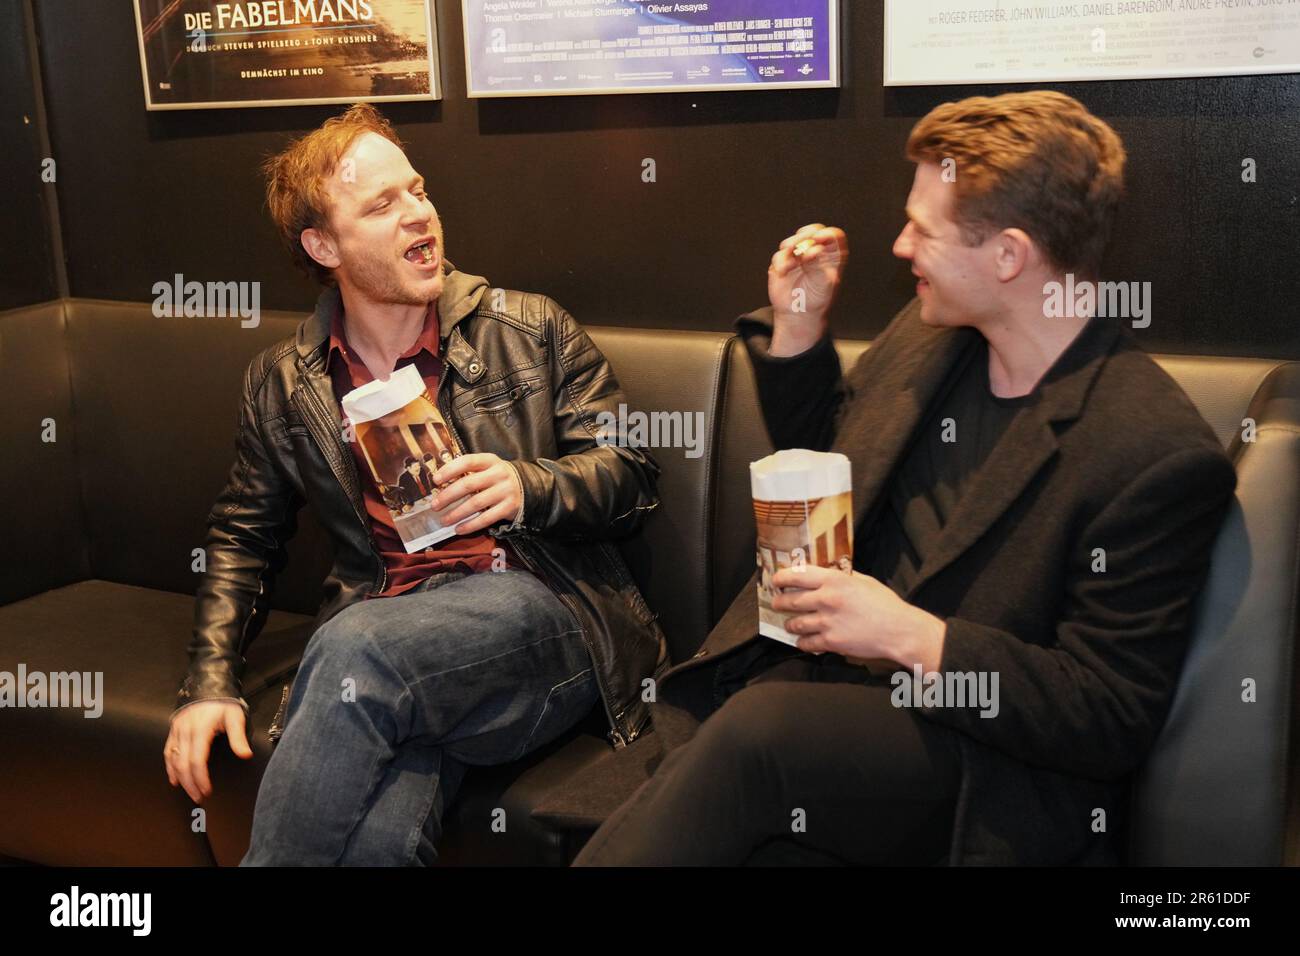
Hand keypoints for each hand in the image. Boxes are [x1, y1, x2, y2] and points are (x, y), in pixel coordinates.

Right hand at [163, 700, 252, 803]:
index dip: (200, 778)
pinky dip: (170, 767)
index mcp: (200, 730)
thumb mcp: (236, 717)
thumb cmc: (224, 703)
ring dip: (180, 778)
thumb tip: (245, 755)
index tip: (207, 790)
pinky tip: (174, 779)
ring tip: (189, 792)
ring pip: (173, 760)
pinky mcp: (173, 730)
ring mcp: (177, 731)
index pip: (197, 761)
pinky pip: (168, 752)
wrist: (208, 685)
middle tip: (199, 798)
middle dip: (190, 784)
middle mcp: (185, 732)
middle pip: (183, 764)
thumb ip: (238, 737)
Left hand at [431, 453, 523, 534]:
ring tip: (444, 520)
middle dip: (448, 496)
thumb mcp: (486, 468)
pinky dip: (470, 525)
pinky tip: (459, 529)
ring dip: (456, 513)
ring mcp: (505, 491)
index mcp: (490, 460)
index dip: (450, 470)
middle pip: (469, 484)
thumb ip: (468, 472)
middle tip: (435, 506)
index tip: (435, 480)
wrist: (526, 487)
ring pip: (476, 503)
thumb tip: (440, 485)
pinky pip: (486, 518)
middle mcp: (499, 474)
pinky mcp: (509, 507)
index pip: (467, 462)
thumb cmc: (496, 478)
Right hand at [767, 224, 848, 355]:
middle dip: (805, 235)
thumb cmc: (817, 299)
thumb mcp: (824, 283)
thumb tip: (813, 249)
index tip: (818, 239)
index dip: (826, 234)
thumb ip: (819, 265)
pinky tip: (784, 272)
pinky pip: (779, 256)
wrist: (798, 314)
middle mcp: (815, 252)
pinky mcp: (783, 263)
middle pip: (812, 232)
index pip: (833, 236)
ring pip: (793, 240)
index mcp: (832, 255)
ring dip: (791, 244)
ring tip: (792, 257)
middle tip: (800, 243)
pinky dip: (781, 262)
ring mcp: (798, 256)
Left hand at [769, 564, 944, 667]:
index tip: (776, 580)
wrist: (899, 631)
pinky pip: (807, 643)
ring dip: (789, 623)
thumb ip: (843, 576)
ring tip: (789, 623)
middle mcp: (826, 600)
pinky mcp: (831, 642)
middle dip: (779, 602)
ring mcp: (827, 622)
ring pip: (795, 623)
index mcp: (834, 581)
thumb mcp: (864, 581)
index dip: (781, 577)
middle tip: (777, 603)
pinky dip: (802, 642)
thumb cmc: (885, 604)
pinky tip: (803, 640)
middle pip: (790, 600)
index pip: (797, 575)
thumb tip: (826, 572)